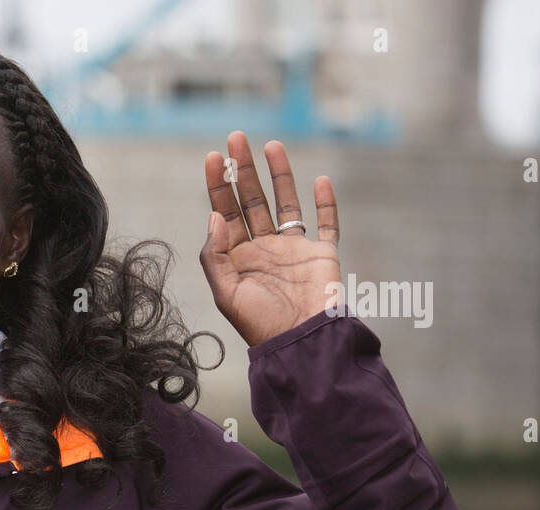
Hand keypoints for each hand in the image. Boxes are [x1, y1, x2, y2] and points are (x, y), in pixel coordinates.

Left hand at [199, 131, 342, 347]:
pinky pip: (325, 224)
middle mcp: (264, 248)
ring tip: (270, 145)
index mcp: (237, 257)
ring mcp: (294, 249)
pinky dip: (325, 203)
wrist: (301, 342)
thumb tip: (213, 215)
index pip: (225, 212)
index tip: (214, 156)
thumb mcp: (226, 293)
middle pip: (252, 200)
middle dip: (244, 169)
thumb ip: (215, 255)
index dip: (219, 184)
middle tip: (236, 137)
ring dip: (279, 175)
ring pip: (285, 204)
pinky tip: (319, 181)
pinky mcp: (322, 254)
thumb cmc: (261, 324)